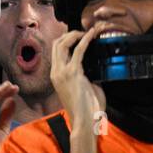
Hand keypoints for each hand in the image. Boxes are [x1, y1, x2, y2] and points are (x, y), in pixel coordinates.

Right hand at [50, 27, 104, 152]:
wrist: (84, 121)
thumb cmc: (86, 109)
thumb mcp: (83, 88)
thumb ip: (86, 76)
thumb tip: (96, 69)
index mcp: (56, 75)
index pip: (56, 51)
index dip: (65, 40)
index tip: (77, 36)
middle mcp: (56, 71)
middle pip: (56, 44)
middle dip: (68, 34)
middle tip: (82, 31)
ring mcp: (62, 71)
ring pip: (62, 44)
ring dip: (75, 34)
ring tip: (87, 31)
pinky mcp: (73, 72)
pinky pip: (78, 51)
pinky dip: (85, 40)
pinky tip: (92, 34)